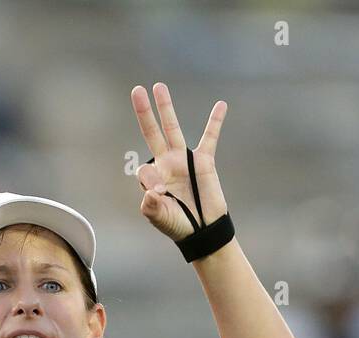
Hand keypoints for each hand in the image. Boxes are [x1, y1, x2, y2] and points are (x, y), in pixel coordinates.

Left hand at [130, 82, 228, 242]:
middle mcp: (166, 164)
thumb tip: (151, 192)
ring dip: (166, 108)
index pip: (144, 169)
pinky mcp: (204, 162)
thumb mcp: (161, 218)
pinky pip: (210, 138)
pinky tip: (221, 105)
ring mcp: (184, 160)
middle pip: (151, 133)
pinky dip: (215, 122)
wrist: (203, 230)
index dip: (150, 179)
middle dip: (144, 113)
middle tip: (137, 90)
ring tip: (159, 87)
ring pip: (173, 129)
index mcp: (153, 178)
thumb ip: (152, 207)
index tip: (160, 193)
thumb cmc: (179, 226)